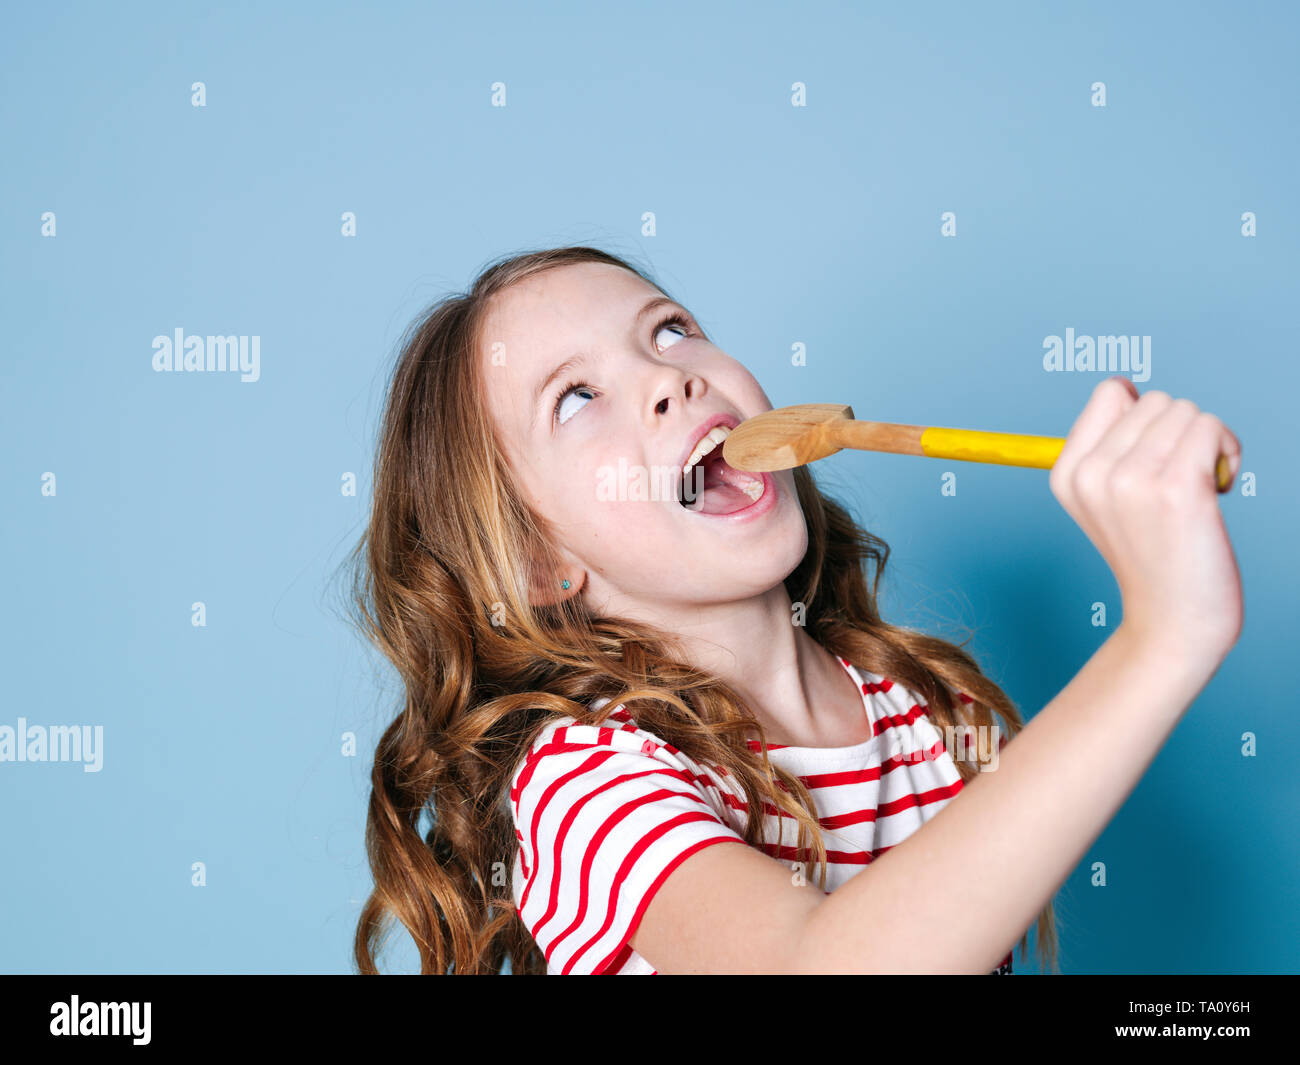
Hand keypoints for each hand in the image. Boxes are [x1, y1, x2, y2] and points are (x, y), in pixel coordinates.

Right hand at [1049, 377, 1243, 665]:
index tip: (1154, 456)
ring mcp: (1130, 481)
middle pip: (1154, 399)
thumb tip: (1123, 386)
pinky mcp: (1175, 488)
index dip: (1145, 417)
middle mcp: (1091, 474)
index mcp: (1066, 474)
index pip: (1111, 393)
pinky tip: (1221, 487)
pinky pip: (1210, 428)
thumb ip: (1110, 444)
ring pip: (1185, 411)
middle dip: (1180, 431)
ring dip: (1207, 440)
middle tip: (1184, 480)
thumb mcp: (1108, 499)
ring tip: (1202, 486)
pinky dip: (1227, 450)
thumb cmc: (1155, 557)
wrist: (1174, 620)